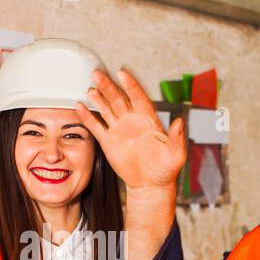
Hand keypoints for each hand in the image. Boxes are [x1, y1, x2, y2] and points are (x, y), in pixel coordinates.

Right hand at [78, 69, 186, 190]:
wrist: (150, 184)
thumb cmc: (165, 169)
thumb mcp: (175, 154)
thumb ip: (177, 138)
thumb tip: (180, 122)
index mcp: (148, 119)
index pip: (137, 97)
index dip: (130, 85)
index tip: (122, 74)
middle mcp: (132, 120)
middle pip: (118, 98)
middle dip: (108, 86)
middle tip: (98, 74)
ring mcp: (119, 129)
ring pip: (106, 109)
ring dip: (98, 98)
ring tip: (89, 88)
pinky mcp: (108, 141)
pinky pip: (96, 126)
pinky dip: (87, 117)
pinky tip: (80, 107)